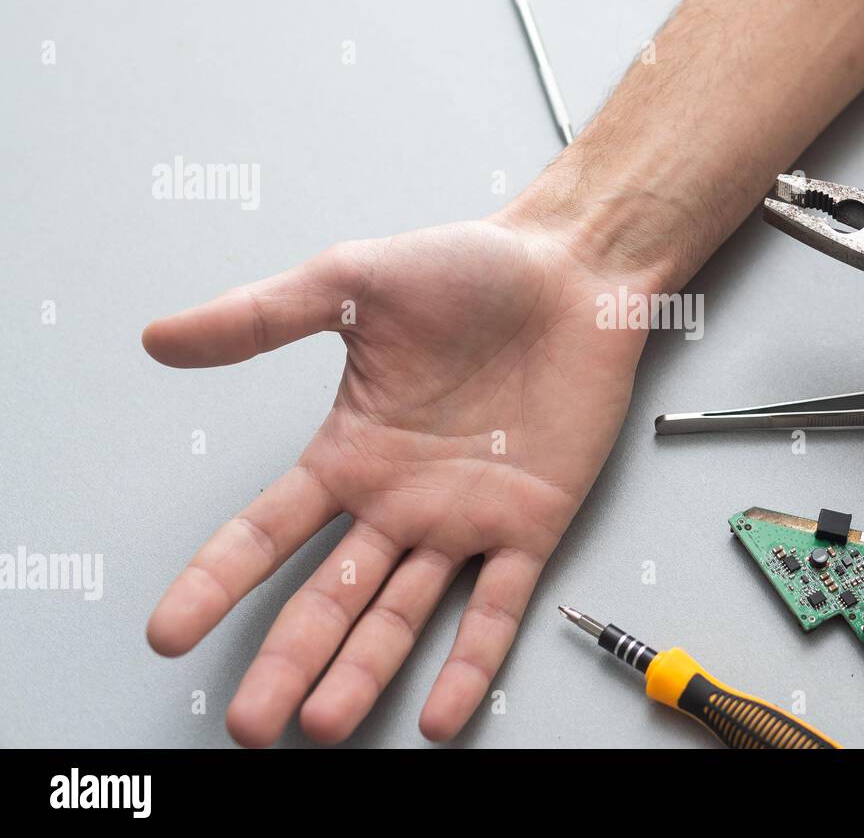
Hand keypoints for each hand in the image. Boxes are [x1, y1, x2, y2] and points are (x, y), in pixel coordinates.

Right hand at [143, 206, 646, 744]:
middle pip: (331, 597)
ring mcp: (465, 520)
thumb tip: (160, 338)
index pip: (267, 532)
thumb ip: (260, 317)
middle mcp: (400, 500)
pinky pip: (497, 606)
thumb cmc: (469, 269)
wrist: (570, 270)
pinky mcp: (530, 524)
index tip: (170, 631)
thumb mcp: (351, 284)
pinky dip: (470, 661)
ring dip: (364, 673)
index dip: (217, 581)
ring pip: (403, 615)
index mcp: (351, 452)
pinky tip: (441, 713)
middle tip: (248, 721)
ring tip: (322, 725)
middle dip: (288, 660)